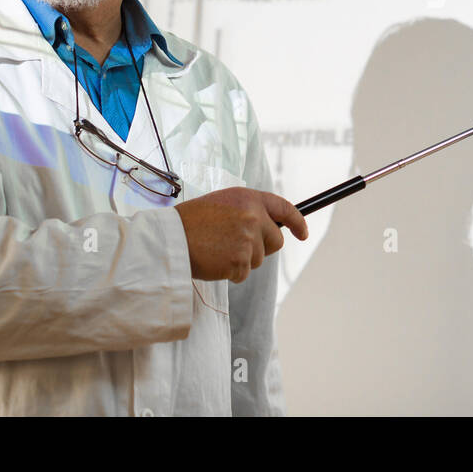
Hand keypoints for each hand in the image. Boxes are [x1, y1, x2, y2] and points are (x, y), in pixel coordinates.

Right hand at [175, 187, 307, 282]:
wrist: (170, 238)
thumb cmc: (192, 222)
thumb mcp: (223, 204)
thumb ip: (248, 211)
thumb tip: (269, 227)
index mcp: (249, 198)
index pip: (284, 208)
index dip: (298, 222)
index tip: (303, 233)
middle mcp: (253, 216)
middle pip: (276, 241)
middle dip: (262, 248)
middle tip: (236, 246)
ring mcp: (247, 239)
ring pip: (259, 260)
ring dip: (242, 260)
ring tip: (218, 249)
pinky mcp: (239, 260)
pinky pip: (243, 273)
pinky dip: (231, 272)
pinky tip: (214, 260)